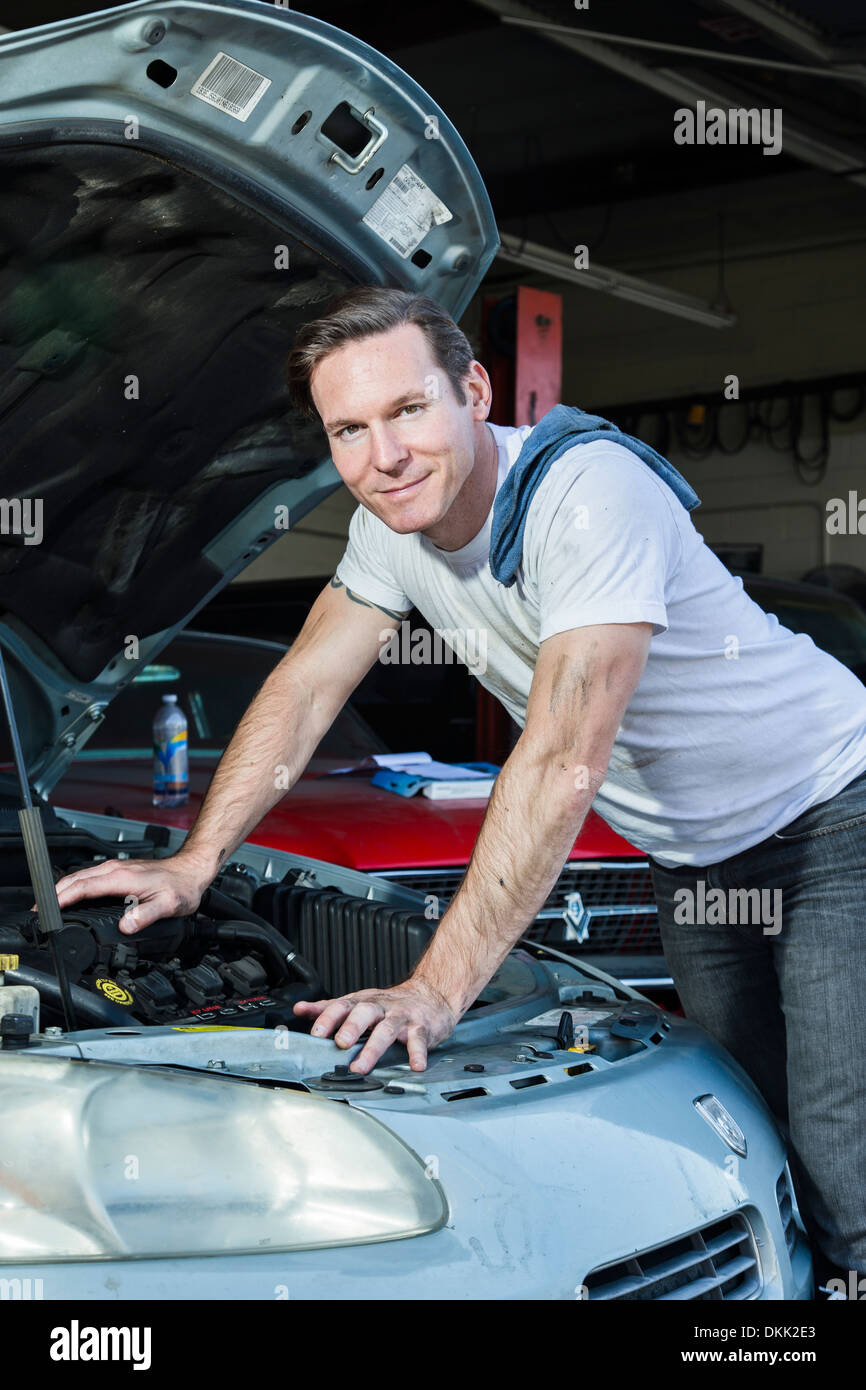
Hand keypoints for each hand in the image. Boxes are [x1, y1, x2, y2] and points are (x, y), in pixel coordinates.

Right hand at [46, 852, 212, 933]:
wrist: (192, 869)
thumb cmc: (182, 886)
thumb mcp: (168, 904)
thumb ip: (146, 915)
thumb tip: (126, 926)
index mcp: (121, 877)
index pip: (82, 887)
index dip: (62, 899)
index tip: (47, 911)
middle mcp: (115, 870)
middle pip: (75, 880)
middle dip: (53, 895)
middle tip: (40, 912)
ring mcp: (116, 869)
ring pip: (80, 877)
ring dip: (62, 890)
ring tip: (49, 906)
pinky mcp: (119, 871)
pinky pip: (89, 878)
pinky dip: (75, 887)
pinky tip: (73, 897)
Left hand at [293, 976, 457, 1073]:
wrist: (430, 996)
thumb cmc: (390, 1005)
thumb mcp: (359, 1002)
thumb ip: (329, 1008)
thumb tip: (300, 1009)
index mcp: (363, 1002)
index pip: (343, 1005)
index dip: (328, 1017)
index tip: (316, 1033)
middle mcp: (381, 1008)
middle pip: (365, 1012)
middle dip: (351, 1027)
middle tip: (340, 1044)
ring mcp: (401, 1017)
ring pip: (387, 1029)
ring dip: (374, 1049)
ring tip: (361, 1067)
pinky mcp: (421, 1028)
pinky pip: (419, 1040)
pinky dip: (417, 1053)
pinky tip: (415, 1065)